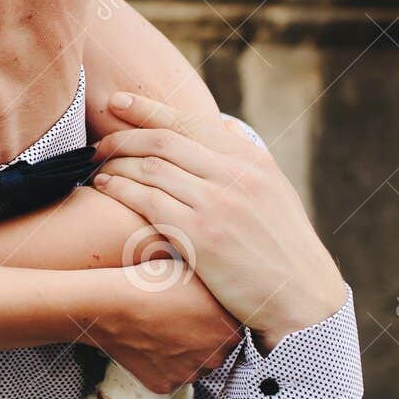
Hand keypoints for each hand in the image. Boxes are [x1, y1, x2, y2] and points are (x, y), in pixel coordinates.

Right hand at [87, 264, 240, 392]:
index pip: (233, 328)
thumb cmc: (149, 284)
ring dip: (183, 352)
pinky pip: (169, 375)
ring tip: (160, 329)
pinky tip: (148, 343)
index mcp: (230, 330)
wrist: (110, 305)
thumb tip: (225, 290)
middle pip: (216, 349)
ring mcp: (190, 374)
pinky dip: (161, 364)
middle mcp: (216, 357)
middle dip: (202, 336)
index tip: (198, 308)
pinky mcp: (165, 385)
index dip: (215, 316)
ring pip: (193, 364)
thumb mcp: (194, 273)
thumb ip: (218, 290)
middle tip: (177, 318)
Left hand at [91, 93, 346, 349]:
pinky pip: (148, 202)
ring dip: (116, 164)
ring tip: (95, 166)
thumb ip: (241, 162)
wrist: (302, 297)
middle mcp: (235, 174)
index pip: (190, 121)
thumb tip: (217, 127)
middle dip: (122, 137)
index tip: (118, 102)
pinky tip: (104, 187)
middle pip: (163, 141)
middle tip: (97, 143)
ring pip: (151, 169)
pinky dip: (120, 189)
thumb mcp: (273, 191)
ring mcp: (217, 204)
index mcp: (251, 159)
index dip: (147, 109)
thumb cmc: (282, 247)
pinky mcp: (200, 236)